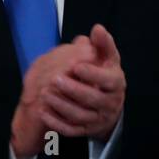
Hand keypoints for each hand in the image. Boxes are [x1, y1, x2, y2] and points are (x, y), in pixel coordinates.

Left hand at [48, 24, 124, 141]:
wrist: (108, 105)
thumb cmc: (105, 76)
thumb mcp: (107, 59)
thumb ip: (102, 44)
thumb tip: (97, 29)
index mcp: (116, 84)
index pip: (108, 80)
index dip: (93, 74)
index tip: (76, 66)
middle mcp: (110, 103)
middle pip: (93, 99)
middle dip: (73, 89)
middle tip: (55, 79)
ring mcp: (98, 118)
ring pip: (80, 116)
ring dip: (61, 106)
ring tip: (44, 94)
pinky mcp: (87, 130)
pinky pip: (71, 130)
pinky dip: (56, 123)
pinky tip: (43, 112)